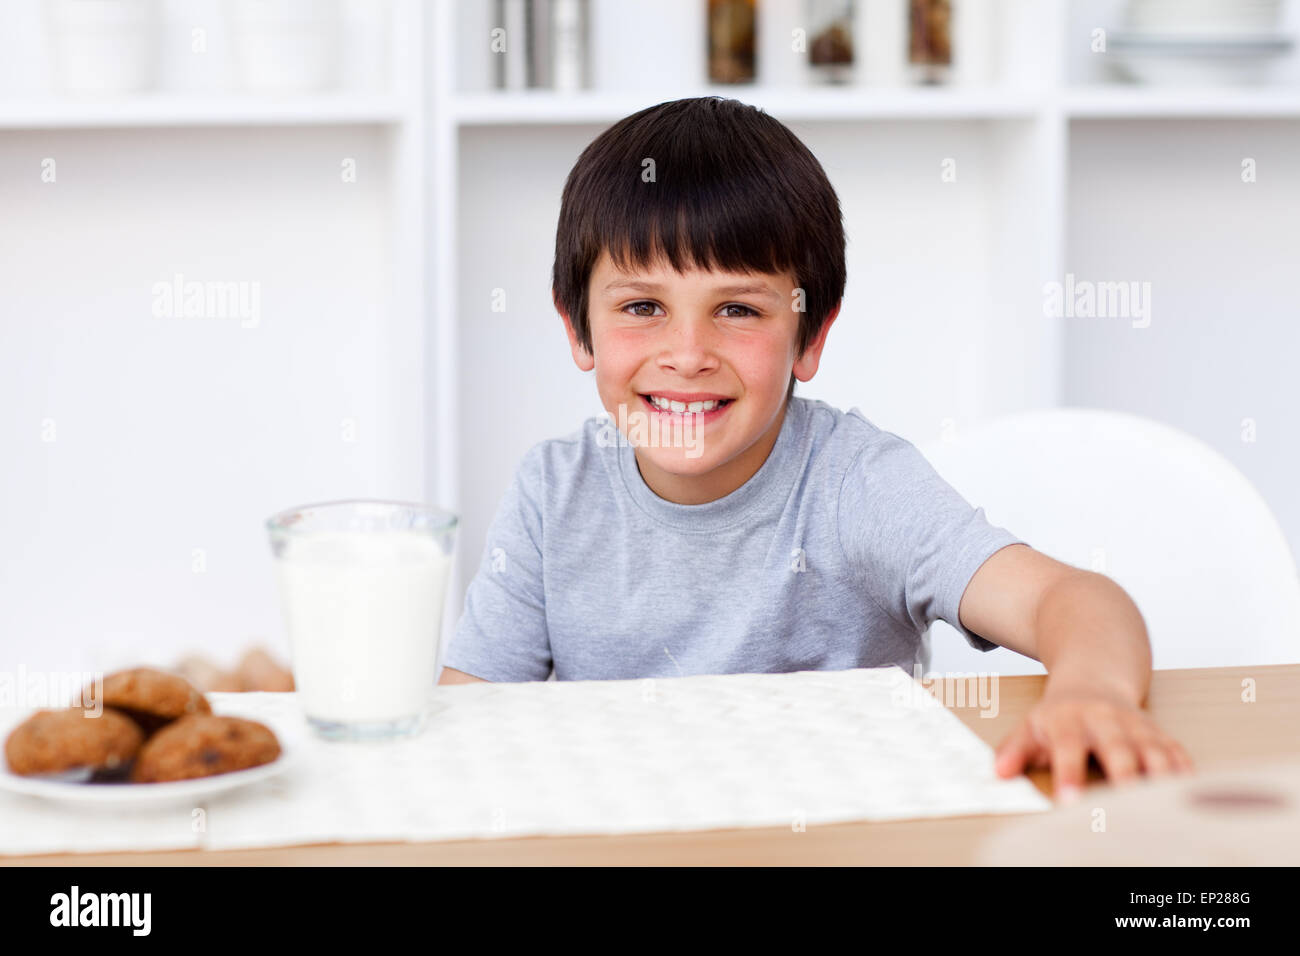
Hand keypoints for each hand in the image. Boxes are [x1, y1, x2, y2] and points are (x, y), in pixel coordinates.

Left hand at [992, 685, 1194, 803]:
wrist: (1093, 678)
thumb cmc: (1058, 714)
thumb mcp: (1030, 726)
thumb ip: (1015, 749)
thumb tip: (999, 772)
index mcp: (1068, 720)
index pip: (1067, 747)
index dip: (1069, 773)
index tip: (1069, 801)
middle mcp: (1105, 720)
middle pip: (1118, 747)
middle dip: (1124, 774)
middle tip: (1128, 804)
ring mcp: (1135, 726)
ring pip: (1153, 749)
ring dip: (1161, 774)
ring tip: (1165, 802)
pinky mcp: (1158, 733)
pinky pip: (1175, 750)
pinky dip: (1184, 769)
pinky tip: (1190, 791)